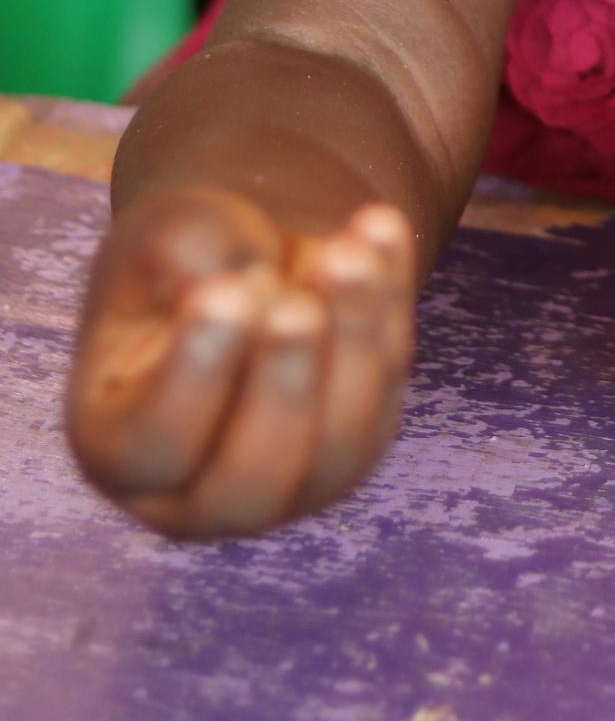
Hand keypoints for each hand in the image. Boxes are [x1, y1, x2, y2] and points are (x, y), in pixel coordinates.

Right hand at [68, 187, 416, 538]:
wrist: (242, 259)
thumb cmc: (180, 259)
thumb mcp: (163, 241)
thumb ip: (190, 265)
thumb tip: (266, 292)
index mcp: (118, 448)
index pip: (154, 446)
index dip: (195, 374)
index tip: (227, 290)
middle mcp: (196, 492)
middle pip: (250, 485)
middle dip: (283, 388)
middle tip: (297, 305)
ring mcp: (288, 483)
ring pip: (337, 447)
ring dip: (352, 341)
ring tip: (349, 251)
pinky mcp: (358, 444)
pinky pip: (387, 386)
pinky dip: (390, 302)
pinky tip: (379, 228)